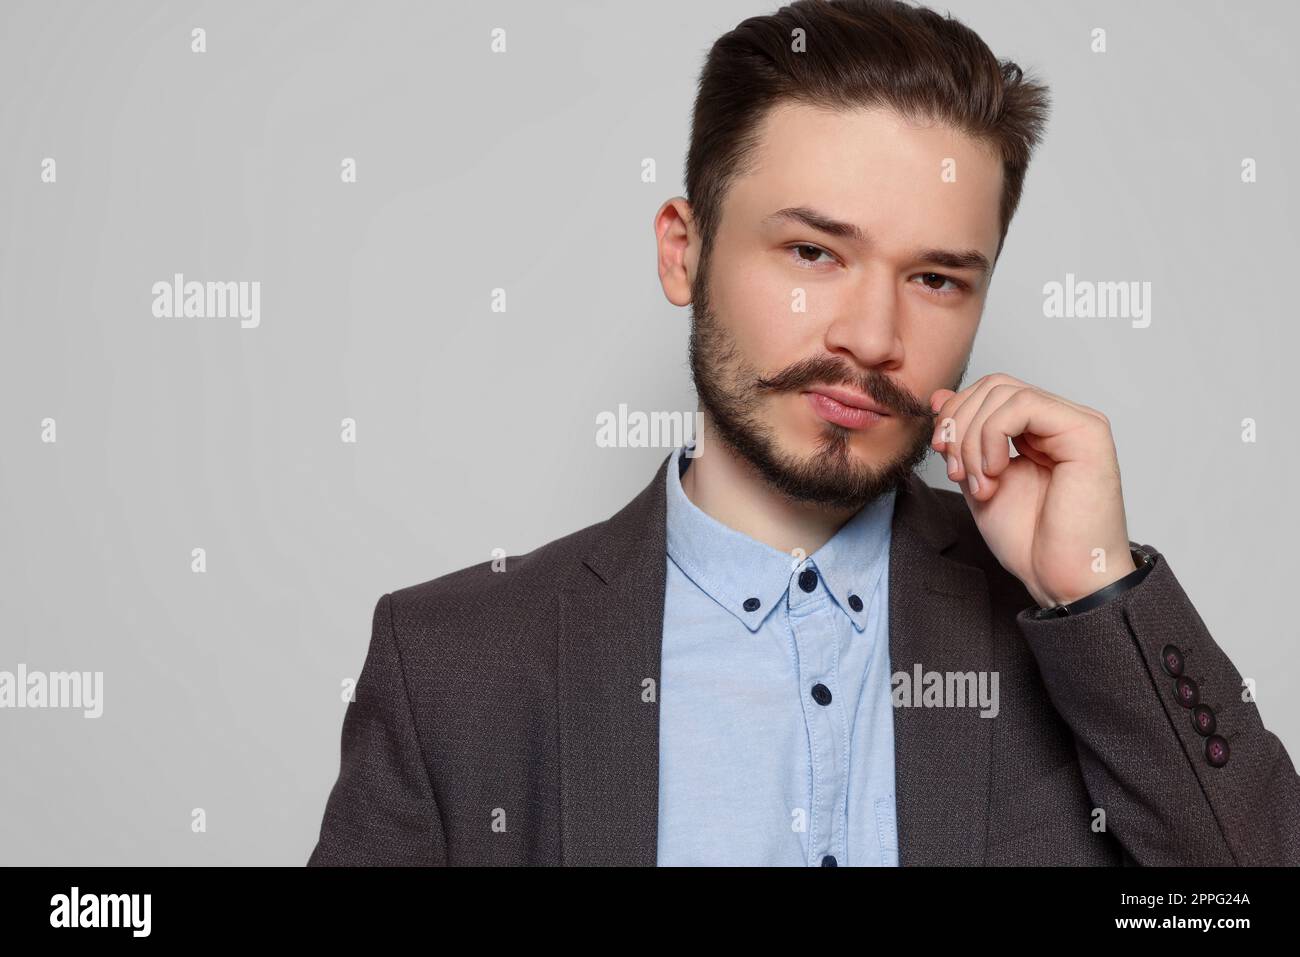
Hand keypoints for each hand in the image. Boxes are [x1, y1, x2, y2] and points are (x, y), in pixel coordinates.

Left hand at [929, 373, 1136, 608]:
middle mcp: (1059, 421)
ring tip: (980, 482)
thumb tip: (939, 396)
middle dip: (958, 423)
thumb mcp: (977, 481)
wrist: (1062, 578)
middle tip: (955, 470)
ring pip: (1003, 391)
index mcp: (1036, 431)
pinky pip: (1024, 405)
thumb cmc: (1030, 541)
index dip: (955, 414)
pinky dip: (993, 436)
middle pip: (993, 385)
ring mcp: (1075, 423)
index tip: (942, 454)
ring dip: (973, 437)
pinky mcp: (1087, 432)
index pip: (988, 392)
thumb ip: (962, 440)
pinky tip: (996, 472)